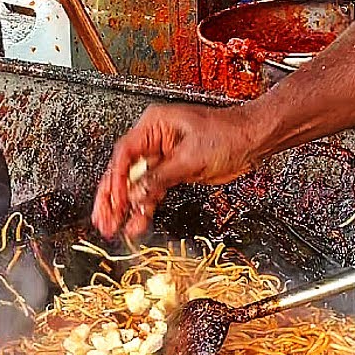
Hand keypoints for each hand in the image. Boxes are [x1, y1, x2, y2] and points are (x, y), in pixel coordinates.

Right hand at [92, 103, 269, 238]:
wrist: (252, 140)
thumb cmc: (228, 134)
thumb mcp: (191, 157)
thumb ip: (161, 176)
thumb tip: (137, 194)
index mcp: (154, 126)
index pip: (125, 154)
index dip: (116, 180)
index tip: (114, 201)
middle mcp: (154, 140)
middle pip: (124, 171)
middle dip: (112, 198)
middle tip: (103, 220)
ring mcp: (162, 157)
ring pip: (136, 185)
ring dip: (126, 207)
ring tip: (113, 228)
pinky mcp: (173, 171)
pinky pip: (153, 191)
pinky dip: (145, 208)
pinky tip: (136, 224)